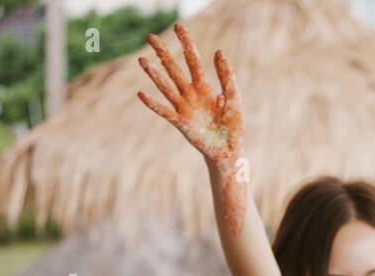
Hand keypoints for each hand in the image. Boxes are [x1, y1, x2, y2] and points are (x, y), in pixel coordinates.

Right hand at [137, 24, 242, 170]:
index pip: (193, 60)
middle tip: (151, 37)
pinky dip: (153, 104)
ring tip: (142, 60)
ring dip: (154, 74)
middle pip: (174, 69)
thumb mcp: (233, 98)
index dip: (186, 43)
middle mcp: (191, 94)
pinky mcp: (180, 123)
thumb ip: (227, 77)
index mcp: (205, 87)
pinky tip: (141, 93)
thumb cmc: (232, 125)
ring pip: (166, 87)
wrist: (229, 150)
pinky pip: (164, 112)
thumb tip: (218, 52)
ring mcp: (184, 108)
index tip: (178, 27)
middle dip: (163, 53)